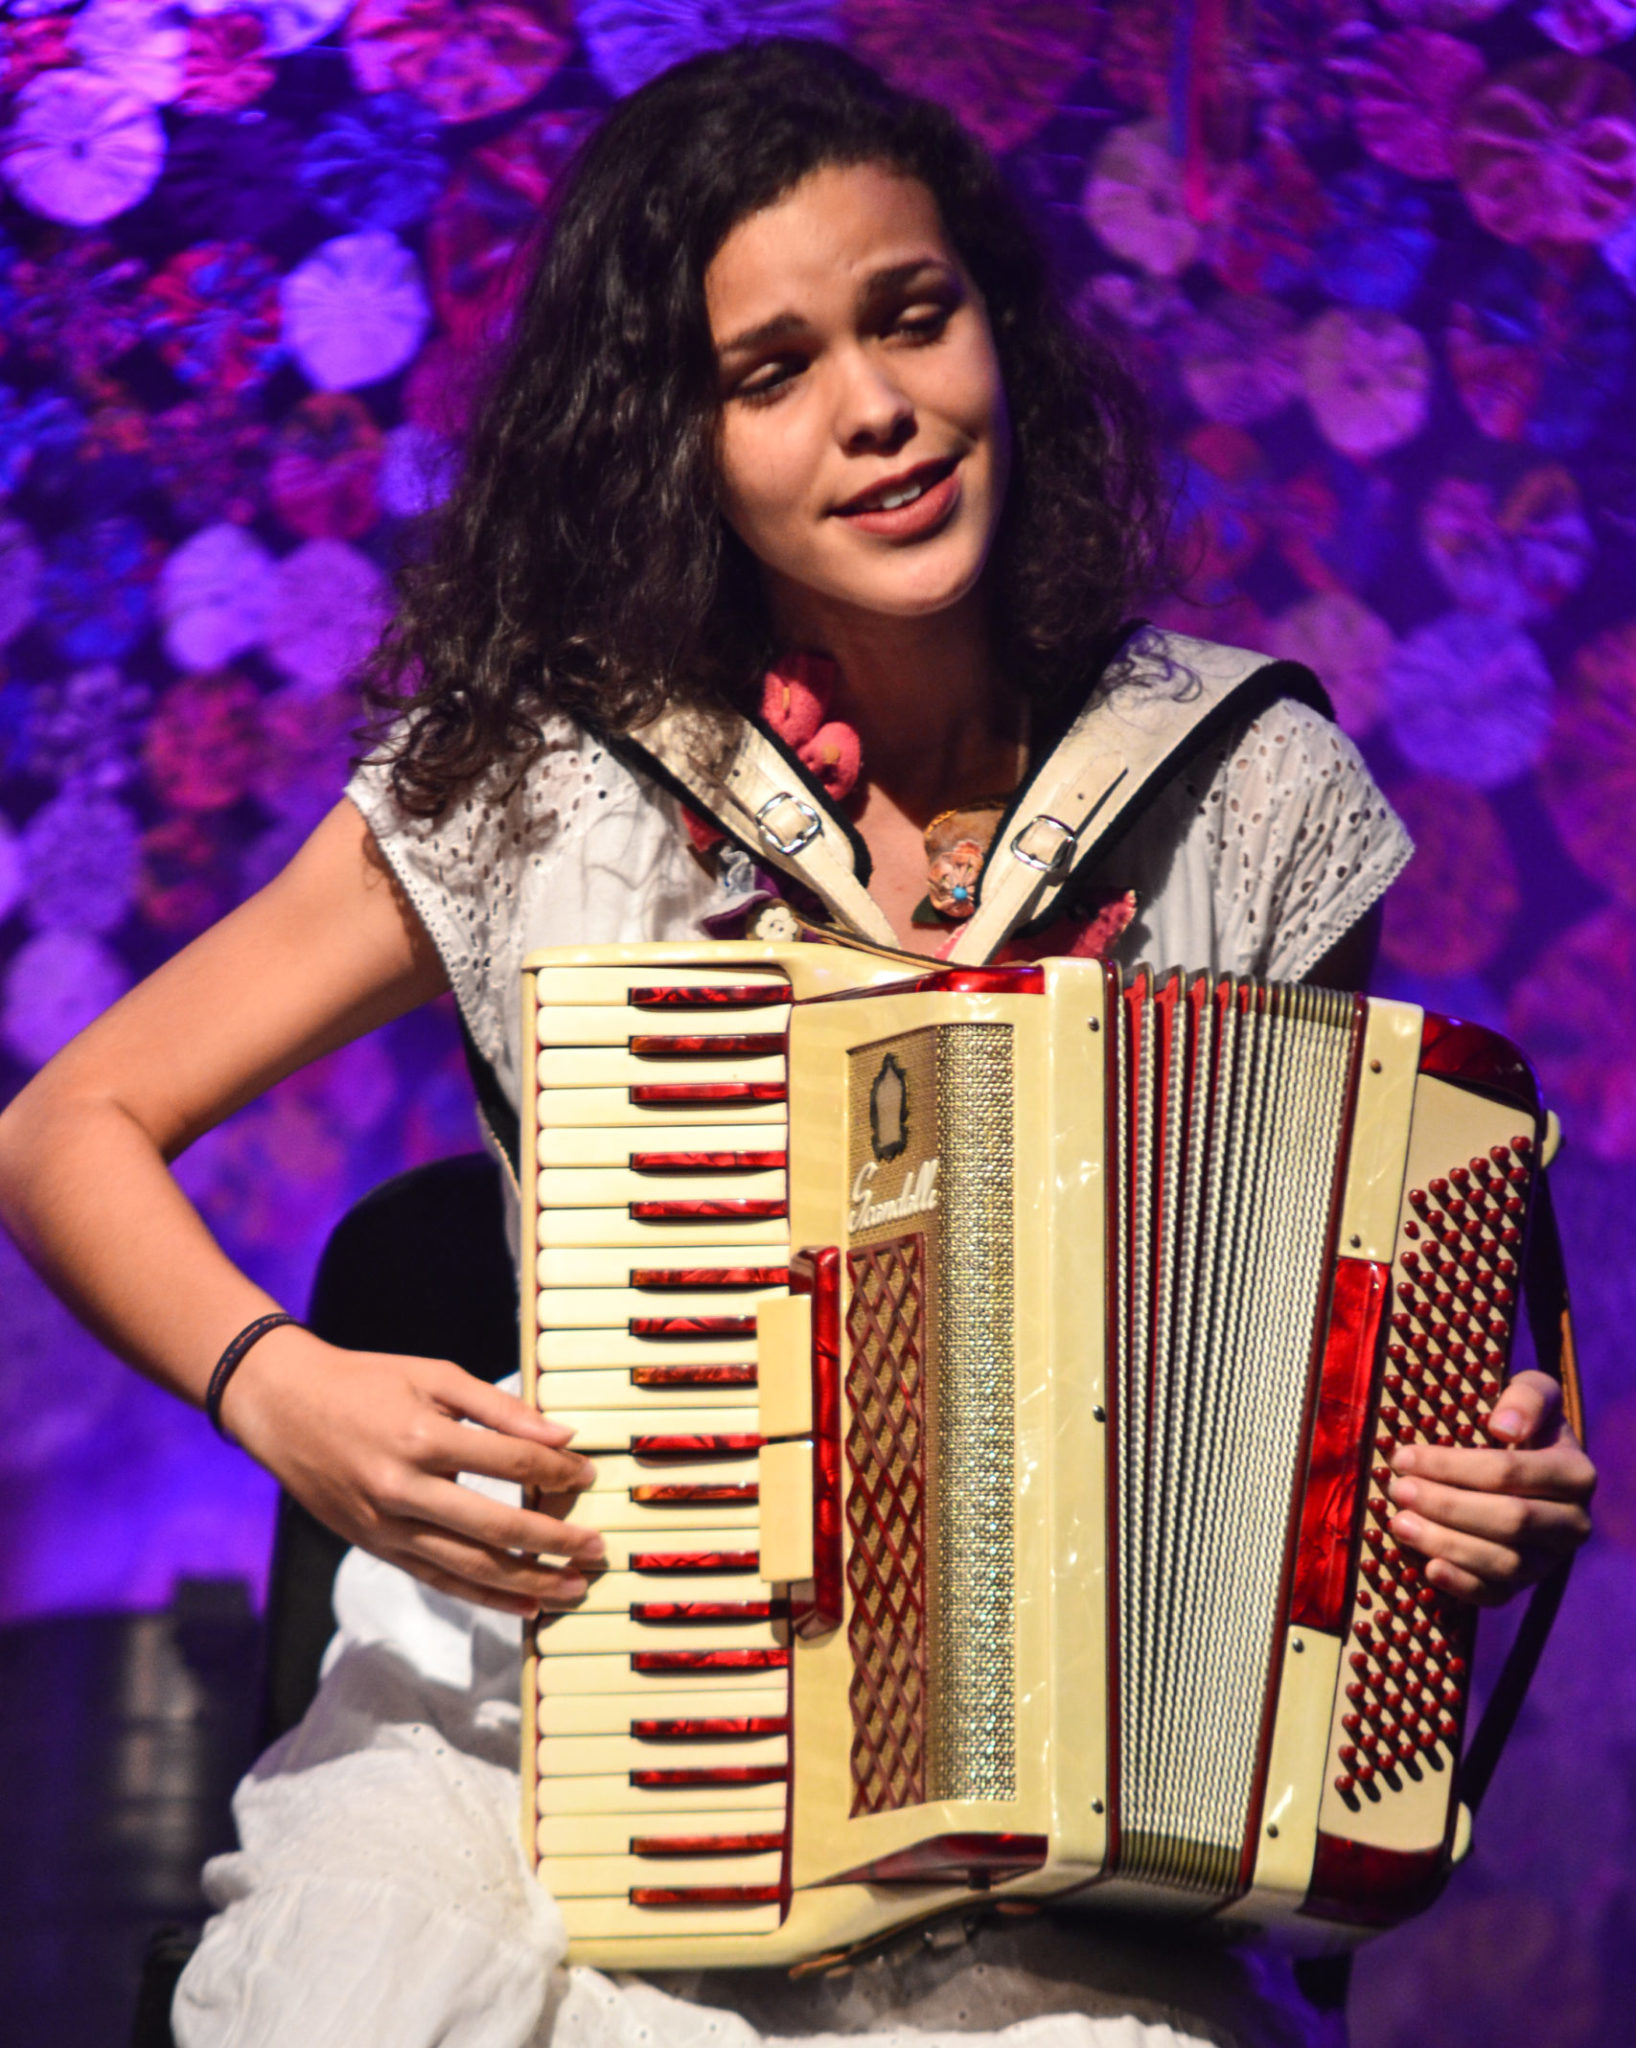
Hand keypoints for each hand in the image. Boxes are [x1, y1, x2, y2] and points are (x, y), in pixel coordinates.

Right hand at [221, 1324, 604, 1615]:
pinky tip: (524, 1607)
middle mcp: (404, 1490)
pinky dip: (484, 1598)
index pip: (511, 1462)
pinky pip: (438, 1581)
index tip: (590, 1476)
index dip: (558, 1472)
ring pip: (469, 1568)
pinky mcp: (376, 1548)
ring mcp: (387, 1527)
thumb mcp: (434, 1375)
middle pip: (497, 1527)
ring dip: (529, 1583)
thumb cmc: (365, 1382)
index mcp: (423, 1436)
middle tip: (599, 1548)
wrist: (282, 1406)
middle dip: (556, 1541)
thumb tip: (561, 1436)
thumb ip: (500, 1406)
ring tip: (574, 1589)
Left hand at [1386, 1370, 1593, 1606]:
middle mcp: (1573, 1522)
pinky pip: (1499, 1595)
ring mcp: (1552, 1559)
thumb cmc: (1521, 1423)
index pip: (1509, 1473)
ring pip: (1503, 1562)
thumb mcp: (1533, 1393)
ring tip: (1399, 1523)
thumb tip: (1502, 1428)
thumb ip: (1527, 1396)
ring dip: (1446, 1544)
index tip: (1403, 1456)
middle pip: (1509, 1520)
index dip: (1452, 1466)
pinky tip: (1429, 1569)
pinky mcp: (1528, 1584)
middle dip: (1446, 1505)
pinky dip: (1463, 1586)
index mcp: (1575, 1473)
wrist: (1529, 1468)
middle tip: (1398, 1489)